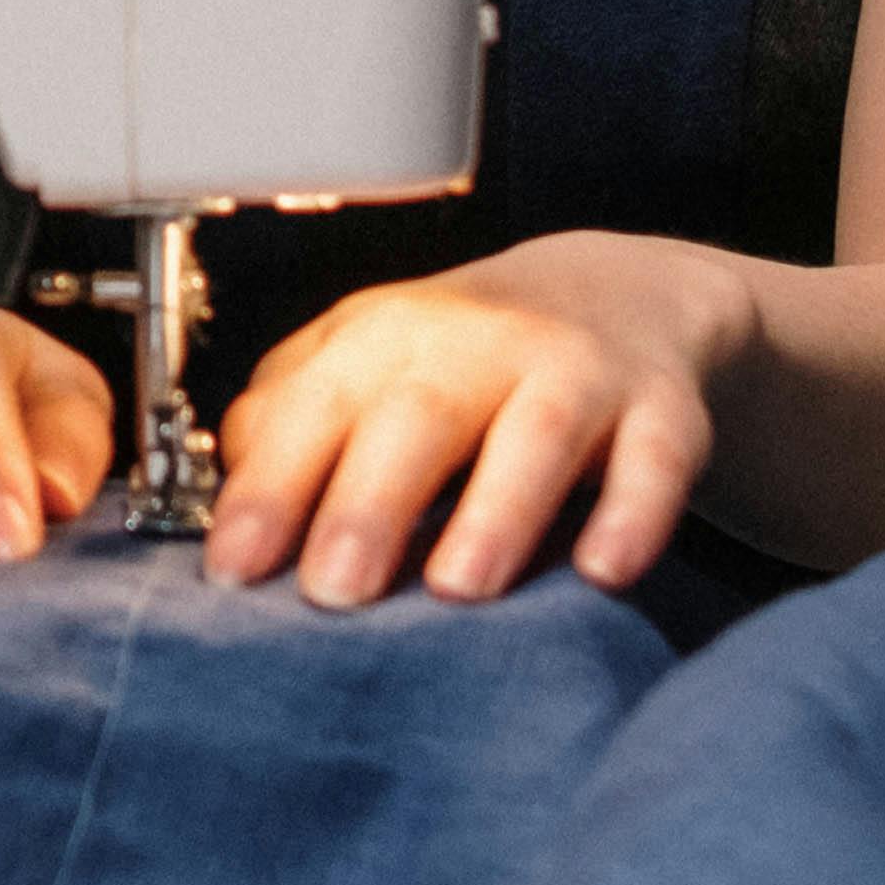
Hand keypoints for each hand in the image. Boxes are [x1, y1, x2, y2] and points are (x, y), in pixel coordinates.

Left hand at [202, 237, 756, 606]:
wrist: (614, 293)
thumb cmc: (462, 358)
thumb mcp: (360, 367)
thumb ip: (286, 429)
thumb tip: (224, 516)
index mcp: (383, 337)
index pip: (312, 410)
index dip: (270, 490)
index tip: (234, 570)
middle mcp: (477, 342)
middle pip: (416, 418)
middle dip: (370, 505)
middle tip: (334, 591)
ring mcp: (574, 371)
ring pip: (534, 436)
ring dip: (496, 511)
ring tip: (458, 588)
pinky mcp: (661, 410)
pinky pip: (654, 461)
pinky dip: (634, 514)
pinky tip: (603, 571)